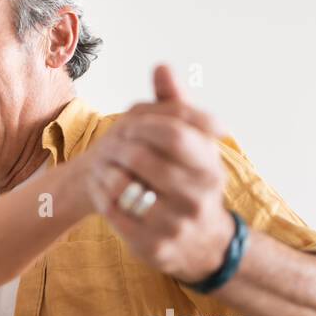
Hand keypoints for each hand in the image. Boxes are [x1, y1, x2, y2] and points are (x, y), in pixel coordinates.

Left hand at [87, 64, 233, 284]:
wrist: (206, 245)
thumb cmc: (193, 181)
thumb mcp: (195, 144)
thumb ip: (176, 105)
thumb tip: (161, 66)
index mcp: (210, 167)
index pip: (174, 133)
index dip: (145, 123)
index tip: (131, 124)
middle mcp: (198, 198)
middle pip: (143, 157)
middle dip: (120, 146)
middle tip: (113, 145)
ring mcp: (176, 226)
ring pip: (124, 187)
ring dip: (109, 171)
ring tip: (109, 166)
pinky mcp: (155, 248)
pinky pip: (115, 214)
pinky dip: (105, 197)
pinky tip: (108, 191)